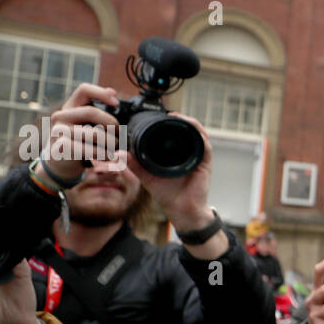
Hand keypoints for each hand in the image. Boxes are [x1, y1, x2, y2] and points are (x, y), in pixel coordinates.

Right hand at [43, 83, 123, 182]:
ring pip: (94, 133)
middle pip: (92, 112)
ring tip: (115, 148)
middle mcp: (61, 116)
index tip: (117, 103)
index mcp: (69, 107)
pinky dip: (103, 154)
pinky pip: (90, 149)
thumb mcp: (85, 124)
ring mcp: (59, 131)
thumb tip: (112, 92)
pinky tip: (107, 156)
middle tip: (119, 134)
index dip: (102, 93)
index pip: (83, 90)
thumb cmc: (78, 142)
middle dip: (111, 123)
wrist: (59, 164)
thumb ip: (96, 111)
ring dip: (111, 142)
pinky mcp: (62, 147)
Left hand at [127, 112, 213, 232]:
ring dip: (190, 123)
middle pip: (189, 130)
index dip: (171, 122)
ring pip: (198, 134)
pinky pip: (205, 146)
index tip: (161, 115)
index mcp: (176, 154)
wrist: (181, 210)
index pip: (176, 133)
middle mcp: (188, 153)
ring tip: (178, 117)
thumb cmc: (167, 194)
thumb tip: (118, 153)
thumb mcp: (146, 176)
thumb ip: (133, 164)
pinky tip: (192, 130)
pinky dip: (199, 136)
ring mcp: (198, 157)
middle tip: (170, 113)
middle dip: (181, 119)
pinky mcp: (204, 164)